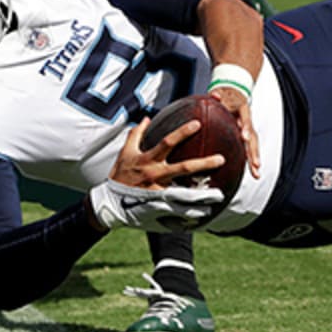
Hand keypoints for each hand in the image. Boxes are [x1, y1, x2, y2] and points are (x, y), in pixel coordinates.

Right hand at [89, 118, 227, 231]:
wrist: (110, 203)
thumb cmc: (119, 175)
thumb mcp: (124, 152)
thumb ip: (136, 134)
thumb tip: (147, 118)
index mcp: (148, 160)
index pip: (167, 142)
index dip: (182, 132)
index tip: (197, 124)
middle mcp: (155, 175)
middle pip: (183, 168)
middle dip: (203, 164)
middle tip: (221, 159)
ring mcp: (158, 193)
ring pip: (184, 193)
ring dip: (201, 194)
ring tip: (218, 194)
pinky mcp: (158, 207)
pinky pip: (177, 209)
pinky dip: (190, 212)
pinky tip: (204, 212)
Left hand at [208, 85, 260, 179]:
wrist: (233, 93)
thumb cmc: (225, 94)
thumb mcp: (221, 93)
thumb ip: (217, 95)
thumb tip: (215, 96)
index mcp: (243, 109)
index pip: (246, 118)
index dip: (246, 127)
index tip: (244, 137)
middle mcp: (247, 121)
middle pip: (253, 137)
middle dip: (254, 151)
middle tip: (255, 164)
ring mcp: (248, 129)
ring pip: (253, 145)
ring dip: (255, 159)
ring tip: (256, 173)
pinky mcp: (246, 135)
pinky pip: (248, 147)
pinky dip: (250, 159)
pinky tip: (251, 171)